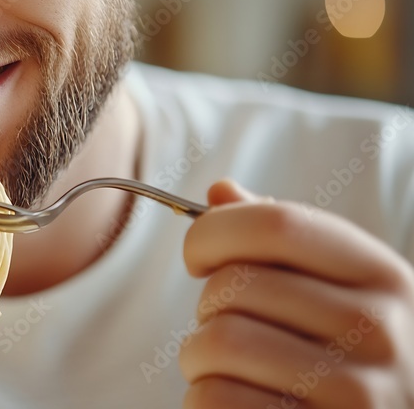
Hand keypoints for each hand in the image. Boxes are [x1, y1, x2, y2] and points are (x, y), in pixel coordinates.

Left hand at [179, 179, 413, 408]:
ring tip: (229, 370)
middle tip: (227, 328)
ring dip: (198, 357)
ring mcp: (356, 392)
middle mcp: (379, 330)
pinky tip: (242, 403)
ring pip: (217, 343)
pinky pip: (215, 399)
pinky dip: (203, 400)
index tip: (197, 257)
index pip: (275, 224)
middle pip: (234, 285)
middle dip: (207, 307)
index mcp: (382, 275)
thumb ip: (282, 241)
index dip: (212, 232)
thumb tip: (220, 193)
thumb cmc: (344, 356)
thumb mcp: (336, 290)